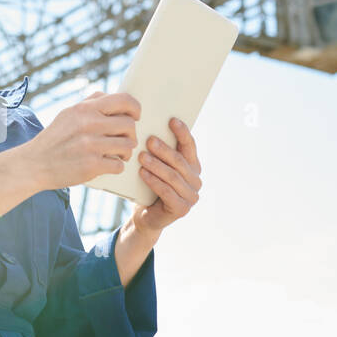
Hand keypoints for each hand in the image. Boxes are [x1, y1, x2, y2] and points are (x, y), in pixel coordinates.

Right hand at [19, 91, 140, 191]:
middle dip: (130, 134)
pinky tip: (107, 165)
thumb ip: (90, 104)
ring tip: (116, 154)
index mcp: (85, 109)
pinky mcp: (92, 165)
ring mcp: (91, 145)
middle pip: (129, 125)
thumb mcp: (68, 114)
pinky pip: (119, 165)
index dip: (135, 108)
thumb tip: (112, 97)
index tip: (135, 116)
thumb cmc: (53, 139)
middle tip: (123, 141)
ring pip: (128, 146)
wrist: (33, 164)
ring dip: (125, 152)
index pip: (124, 100)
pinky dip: (116, 167)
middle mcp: (89, 124)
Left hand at [131, 117, 201, 236]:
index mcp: (193, 167)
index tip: (172, 120)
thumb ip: (160, 154)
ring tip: (141, 156)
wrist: (146, 217)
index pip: (190, 146)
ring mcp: (191, 197)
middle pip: (180, 161)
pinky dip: (153, 181)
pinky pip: (166, 192)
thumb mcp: (157, 168)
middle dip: (164, 150)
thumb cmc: (150, 187)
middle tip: (149, 140)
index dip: (182, 133)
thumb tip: (151, 130)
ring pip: (172, 176)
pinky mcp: (181, 209)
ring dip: (156, 165)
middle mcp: (195, 181)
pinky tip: (142, 173)